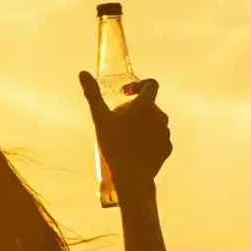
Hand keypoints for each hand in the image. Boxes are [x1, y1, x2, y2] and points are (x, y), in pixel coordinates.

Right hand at [80, 70, 169, 195]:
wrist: (132, 176)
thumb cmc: (115, 145)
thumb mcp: (100, 118)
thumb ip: (92, 94)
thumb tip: (83, 73)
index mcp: (146, 105)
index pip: (151, 84)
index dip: (138, 84)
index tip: (126, 93)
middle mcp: (160, 116)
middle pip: (150, 105)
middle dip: (135, 108)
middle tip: (118, 120)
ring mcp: (165, 133)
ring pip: (154, 122)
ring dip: (142, 124)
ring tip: (126, 136)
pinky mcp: (167, 148)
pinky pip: (158, 138)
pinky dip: (149, 138)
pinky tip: (135, 148)